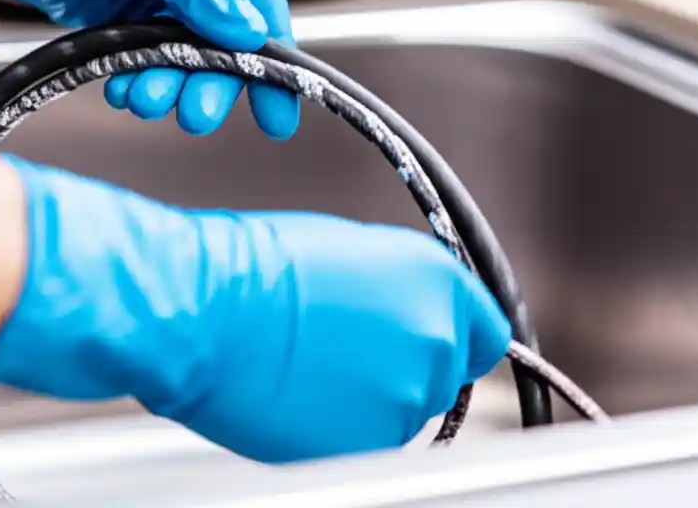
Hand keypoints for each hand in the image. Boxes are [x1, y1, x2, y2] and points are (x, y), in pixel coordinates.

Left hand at [0, 0, 297, 138]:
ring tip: (152, 101)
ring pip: (180, 45)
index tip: (281, 95)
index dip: (271, 42)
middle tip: (200, 112)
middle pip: (222, 25)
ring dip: (172, 80)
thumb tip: (242, 25)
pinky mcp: (106, 3)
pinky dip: (137, 74)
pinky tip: (126, 89)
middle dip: (215, 73)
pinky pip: (138, 50)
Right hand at [0, 157, 512, 462]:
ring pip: (401, 411)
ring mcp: (404, 398)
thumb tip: (408, 314)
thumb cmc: (258, 270)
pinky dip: (340, 426)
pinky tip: (300, 393)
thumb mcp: (349, 253)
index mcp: (436, 281)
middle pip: (442, 374)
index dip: (454, 338)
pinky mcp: (368, 443)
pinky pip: (366, 440)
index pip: (487, 332)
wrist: (211, 312)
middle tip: (344, 351)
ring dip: (368, 397)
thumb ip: (399, 288)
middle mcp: (435, 340)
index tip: (433, 345)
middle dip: (403, 366)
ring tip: (311, 367)